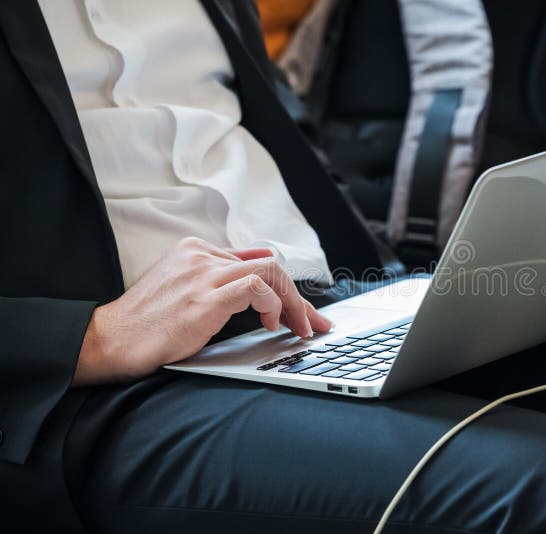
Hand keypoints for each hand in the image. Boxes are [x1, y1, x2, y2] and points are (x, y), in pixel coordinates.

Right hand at [73, 237, 331, 385]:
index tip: (302, 311)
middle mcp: (202, 255)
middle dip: (297, 296)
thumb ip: (220, 277)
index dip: (285, 287)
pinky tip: (272, 324)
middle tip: (312, 323)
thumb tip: (261, 267)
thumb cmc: (148, 323)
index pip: (256, 260)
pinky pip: (257, 288)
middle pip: (269, 265)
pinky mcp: (206, 296)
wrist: (111, 341)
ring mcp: (204, 273)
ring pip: (270, 272)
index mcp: (196, 250)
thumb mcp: (186, 289)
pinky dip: (273, 305)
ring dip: (293, 304)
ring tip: (298, 328)